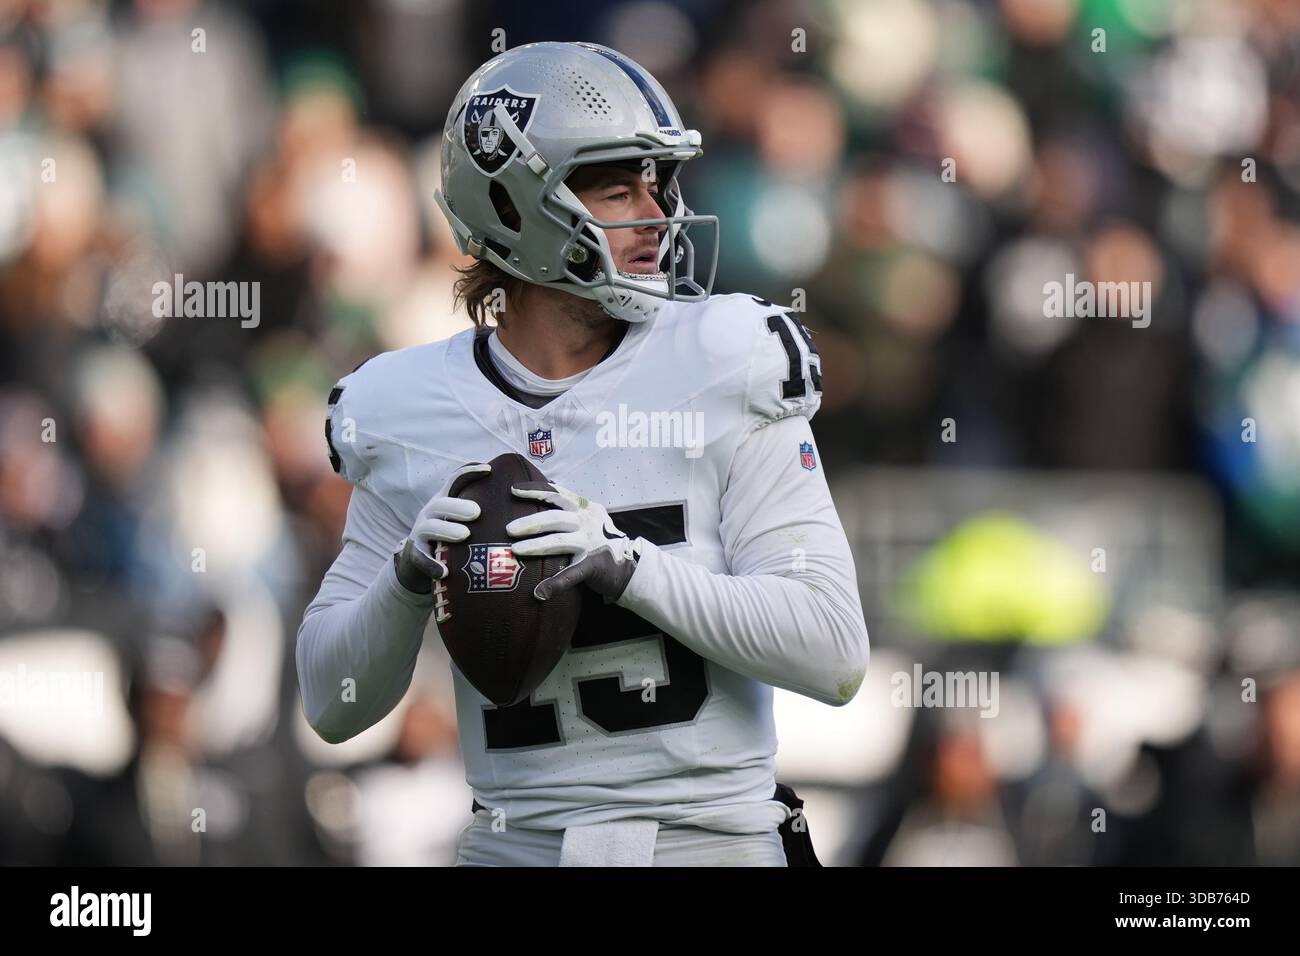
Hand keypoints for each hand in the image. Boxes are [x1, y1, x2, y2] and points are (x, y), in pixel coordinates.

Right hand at [394, 462, 490, 593]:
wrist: (415, 560)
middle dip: (458, 506)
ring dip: (447, 530)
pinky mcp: (415, 555)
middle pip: (440, 504)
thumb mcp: (459, 517)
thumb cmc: (448, 535)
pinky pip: (421, 559)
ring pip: (429, 528)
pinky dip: (431, 565)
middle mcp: (430, 514)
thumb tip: (515, 496)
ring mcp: (420, 534)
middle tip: (477, 512)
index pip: (454, 481)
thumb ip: (479, 507)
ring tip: (464, 535)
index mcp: (444, 501)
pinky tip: (444, 571)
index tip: (488, 470)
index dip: (469, 473)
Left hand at [507, 482, 640, 600]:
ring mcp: (590, 543)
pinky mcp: (592, 565)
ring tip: (515, 550)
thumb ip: (569, 509)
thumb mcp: (590, 517)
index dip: (535, 490)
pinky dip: (554, 584)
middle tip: (508, 529)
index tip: (514, 489)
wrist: (631, 564)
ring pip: (558, 542)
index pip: (557, 493)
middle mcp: (586, 522)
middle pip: (553, 518)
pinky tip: (539, 592)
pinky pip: (570, 575)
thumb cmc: (603, 539)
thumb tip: (541, 499)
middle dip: (529, 522)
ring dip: (534, 546)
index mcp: (584, 508)